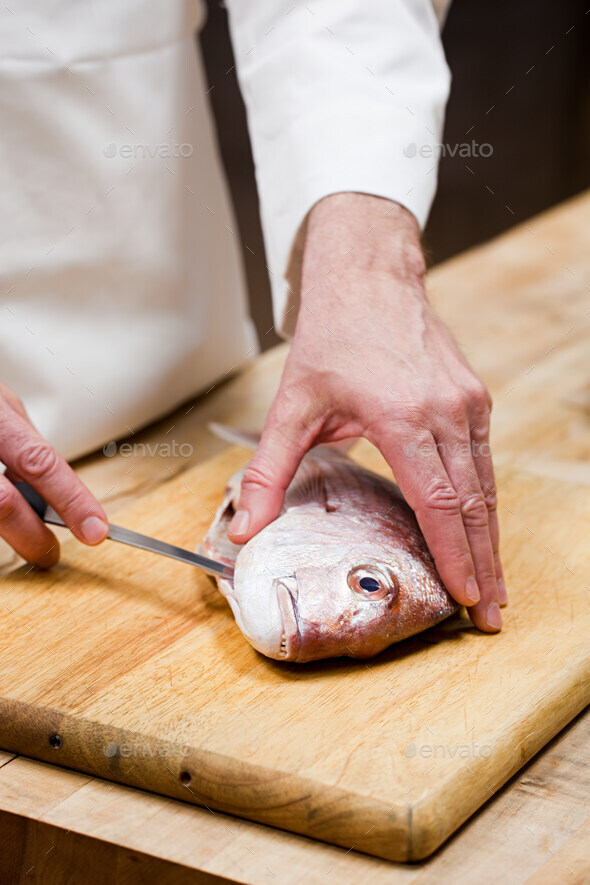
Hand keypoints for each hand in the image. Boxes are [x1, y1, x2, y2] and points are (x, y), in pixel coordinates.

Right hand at [0, 381, 107, 566]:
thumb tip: (55, 488)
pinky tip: (4, 521)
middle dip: (31, 536)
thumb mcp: (4, 405)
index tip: (95, 530)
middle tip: (49, 554)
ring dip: (7, 530)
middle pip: (2, 502)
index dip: (71, 499)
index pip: (39, 462)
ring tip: (23, 537)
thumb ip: (27, 444)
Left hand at [228, 193, 505, 632]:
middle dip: (482, 563)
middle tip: (490, 614)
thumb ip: (268, 472)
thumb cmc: (331, 338)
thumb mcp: (291, 406)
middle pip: (472, 504)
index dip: (453, 555)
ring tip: (493, 585)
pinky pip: (485, 460)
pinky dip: (486, 503)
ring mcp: (466, 401)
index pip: (437, 502)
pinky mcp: (474, 396)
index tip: (465, 597)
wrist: (367, 277)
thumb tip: (243, 530)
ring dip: (491, 539)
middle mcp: (445, 410)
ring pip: (487, 486)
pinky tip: (484, 531)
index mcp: (401, 416)